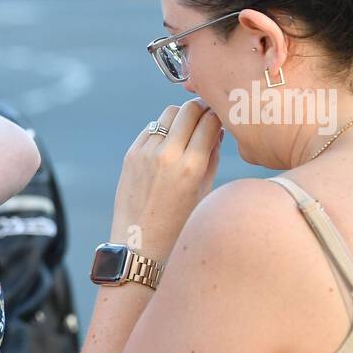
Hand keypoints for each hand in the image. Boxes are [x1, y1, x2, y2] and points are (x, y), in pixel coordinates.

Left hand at [110, 99, 222, 260]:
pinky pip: (151, 128)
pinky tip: (168, 145)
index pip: (211, 121)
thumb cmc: (178, 223)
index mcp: (191, 167)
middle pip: (189, 109)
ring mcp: (146, 153)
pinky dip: (162, 130)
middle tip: (206, 119)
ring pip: (168, 113)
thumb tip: (216, 129)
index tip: (222, 119)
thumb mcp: (204, 191)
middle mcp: (167, 155)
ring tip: (186, 132)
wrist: (139, 243)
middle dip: (201, 110)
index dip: (219, 116)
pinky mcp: (130, 155)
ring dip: (181, 117)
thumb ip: (212, 156)